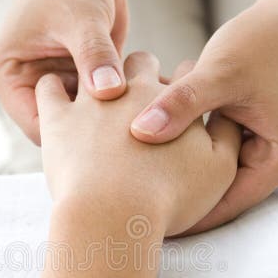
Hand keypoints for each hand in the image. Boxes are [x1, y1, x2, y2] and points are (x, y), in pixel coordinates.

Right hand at [0, 0, 128, 145]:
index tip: (108, 141)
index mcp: (7, 75)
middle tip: (128, 132)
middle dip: (93, 133)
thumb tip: (107, 92)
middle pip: (60, 131)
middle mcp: (25, 85)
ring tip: (139, 119)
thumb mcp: (82, 19)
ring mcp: (53, 84)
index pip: (37, 127)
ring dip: (109, 121)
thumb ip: (94, 56)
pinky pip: (98, 106)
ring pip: (82, 122)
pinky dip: (120, 107)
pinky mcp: (77, 81)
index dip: (71, 139)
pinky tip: (142, 105)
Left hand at [36, 52, 241, 236]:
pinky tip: (55, 97)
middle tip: (138, 96)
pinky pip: (48, 89)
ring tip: (97, 95)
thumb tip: (229, 118)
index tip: (180, 100)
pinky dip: (51, 88)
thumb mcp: (220, 171)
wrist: (116, 215)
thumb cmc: (171, 198)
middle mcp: (134, 90)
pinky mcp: (58, 117)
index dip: (185, 85)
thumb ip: (228, 138)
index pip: (186, 75)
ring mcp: (93, 100)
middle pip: (142, 63)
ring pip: (95, 70)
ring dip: (98, 77)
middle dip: (143, 72)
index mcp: (175, 100)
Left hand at [130, 0, 277, 233]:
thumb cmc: (258, 42)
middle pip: (226, 198)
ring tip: (138, 199)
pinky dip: (196, 162)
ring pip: (224, 182)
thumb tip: (140, 132)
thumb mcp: (218, 74)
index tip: (141, 229)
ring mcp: (275, 156)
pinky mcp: (262, 144)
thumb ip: (181, 104)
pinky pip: (226, 163)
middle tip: (132, 222)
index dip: (184, 217)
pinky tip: (156, 168)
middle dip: (183, 205)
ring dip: (188, 184)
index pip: (228, 203)